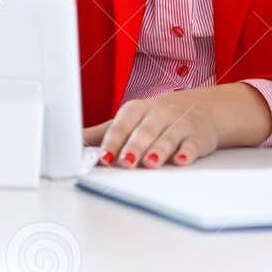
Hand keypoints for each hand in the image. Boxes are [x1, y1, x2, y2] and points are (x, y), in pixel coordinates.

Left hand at [83, 83, 271, 167]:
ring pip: (167, 137)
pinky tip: (181, 160)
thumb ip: (102, 134)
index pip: (121, 125)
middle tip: (125, 163)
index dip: (112, 142)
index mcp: (136, 110)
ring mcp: (178, 125)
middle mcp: (157, 114)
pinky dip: (187, 152)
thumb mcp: (128, 121)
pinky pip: (192, 145)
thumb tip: (72, 143)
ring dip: (158, 150)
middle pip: (144, 131)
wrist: (198, 108)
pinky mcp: (197, 137)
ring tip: (150, 163)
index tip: (103, 158)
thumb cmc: (155, 118)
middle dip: (134, 147)